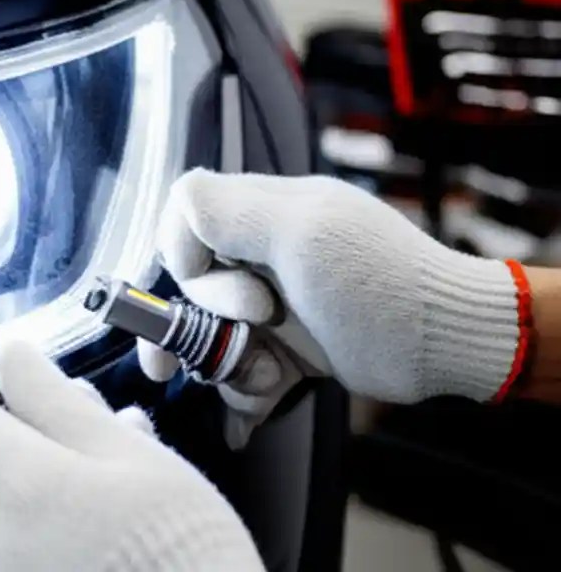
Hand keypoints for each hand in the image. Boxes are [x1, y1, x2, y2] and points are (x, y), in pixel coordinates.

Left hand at [0, 339, 262, 571]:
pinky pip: (8, 534)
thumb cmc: (178, 545)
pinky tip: (101, 504)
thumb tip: (3, 352)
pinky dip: (40, 508)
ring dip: (37, 462)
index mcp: (12, 485)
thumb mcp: (128, 455)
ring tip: (114, 459)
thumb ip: (52, 398)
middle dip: (13, 417)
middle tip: (80, 408)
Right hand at [147, 170, 524, 435]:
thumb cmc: (379, 284)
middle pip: (190, 286)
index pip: (184, 214)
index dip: (181, 251)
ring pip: (211, 338)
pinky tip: (252, 416)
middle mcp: (264, 254)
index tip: (204, 279)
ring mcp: (276, 304)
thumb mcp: (300, 231)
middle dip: (207, 321)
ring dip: (229, 368)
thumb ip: (228, 209)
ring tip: (271, 380)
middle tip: (254, 327)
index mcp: (266, 211)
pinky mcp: (291, 350)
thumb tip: (178, 208)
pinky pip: (242, 373)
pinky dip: (245, 398)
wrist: (447, 344)